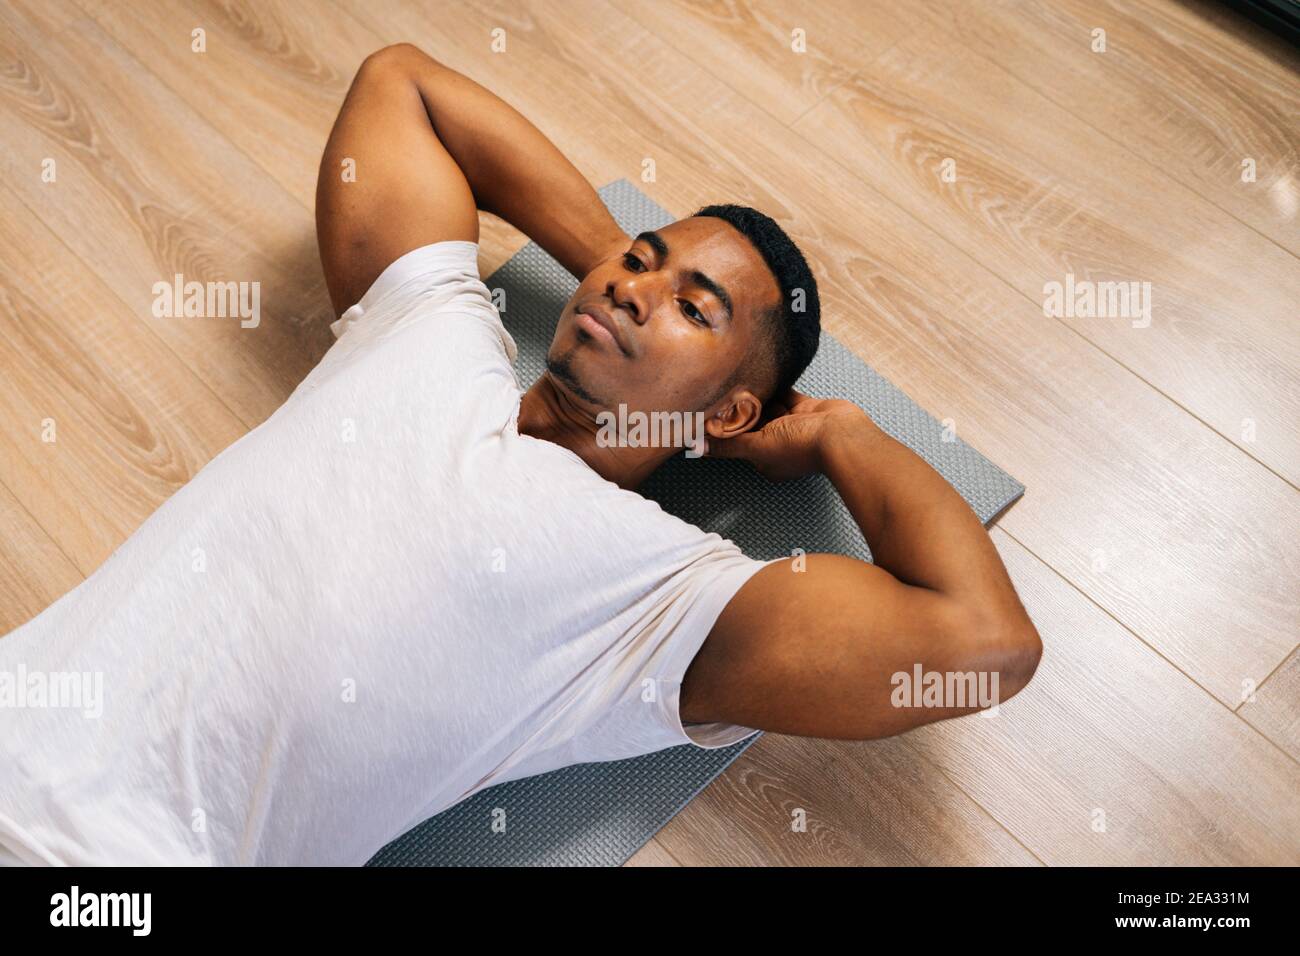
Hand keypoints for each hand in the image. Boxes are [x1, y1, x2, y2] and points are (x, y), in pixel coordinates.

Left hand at [705, 388, 872, 480]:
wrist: (841, 435)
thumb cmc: (802, 447)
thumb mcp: (758, 447)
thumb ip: (729, 443)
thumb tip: (698, 447)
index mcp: (765, 459)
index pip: (738, 441)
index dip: (726, 428)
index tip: (711, 411)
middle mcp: (778, 443)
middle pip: (752, 424)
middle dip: (739, 410)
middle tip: (721, 390)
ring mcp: (793, 426)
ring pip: (768, 408)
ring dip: (756, 397)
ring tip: (737, 380)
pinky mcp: (806, 410)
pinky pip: (786, 396)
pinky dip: (775, 387)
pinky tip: (763, 375)